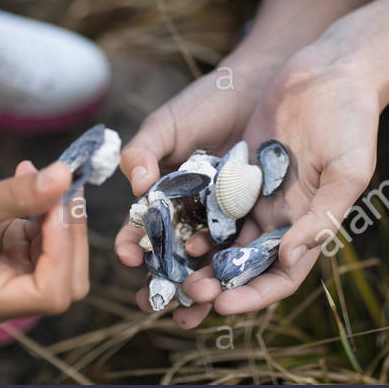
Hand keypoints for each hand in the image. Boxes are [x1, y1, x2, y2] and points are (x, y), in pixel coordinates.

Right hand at [0, 159, 89, 323]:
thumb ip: (20, 193)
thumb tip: (66, 176)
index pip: (51, 293)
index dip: (64, 251)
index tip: (56, 206)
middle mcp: (0, 296)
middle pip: (66, 281)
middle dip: (70, 235)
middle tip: (63, 189)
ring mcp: (8, 274)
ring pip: (62, 257)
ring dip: (61, 216)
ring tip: (43, 175)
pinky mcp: (11, 251)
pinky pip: (47, 236)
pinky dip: (48, 208)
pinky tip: (29, 175)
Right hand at [114, 53, 283, 282]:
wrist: (257, 84)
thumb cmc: (205, 101)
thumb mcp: (167, 124)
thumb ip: (143, 151)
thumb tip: (136, 184)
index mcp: (164, 197)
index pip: (143, 229)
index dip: (133, 245)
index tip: (128, 256)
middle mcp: (194, 215)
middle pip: (176, 257)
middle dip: (166, 281)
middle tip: (156, 302)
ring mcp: (227, 218)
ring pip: (213, 260)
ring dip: (203, 284)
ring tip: (197, 301)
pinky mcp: (260, 216)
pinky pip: (250, 246)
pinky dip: (242, 267)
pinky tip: (237, 283)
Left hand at [129, 44, 381, 327]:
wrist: (332, 71)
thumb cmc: (352, 122)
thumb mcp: (347, 172)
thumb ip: (321, 217)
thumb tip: (288, 259)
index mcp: (310, 225)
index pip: (281, 276)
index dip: (253, 296)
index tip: (223, 305)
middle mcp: (280, 216)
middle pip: (244, 263)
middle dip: (217, 283)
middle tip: (187, 293)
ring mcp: (255, 192)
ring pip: (220, 235)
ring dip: (198, 256)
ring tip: (171, 270)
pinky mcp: (234, 167)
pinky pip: (207, 196)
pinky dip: (189, 213)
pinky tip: (165, 223)